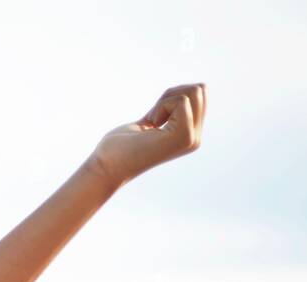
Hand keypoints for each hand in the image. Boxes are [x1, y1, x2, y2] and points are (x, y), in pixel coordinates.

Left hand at [88, 83, 206, 187]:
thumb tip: (193, 88)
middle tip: (151, 118)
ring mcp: (191, 138)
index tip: (152, 118)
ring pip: (194, 91)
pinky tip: (150, 126)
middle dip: (171, 94)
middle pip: (201, 89)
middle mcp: (195, 138)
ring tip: (151, 122)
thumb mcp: (150, 120)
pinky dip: (160, 107)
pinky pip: (181, 101)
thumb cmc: (119, 146)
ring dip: (166, 100)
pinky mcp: (184, 136)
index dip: (170, 97)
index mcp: (188, 135)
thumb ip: (169, 109)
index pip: (199, 94)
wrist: (105, 167)